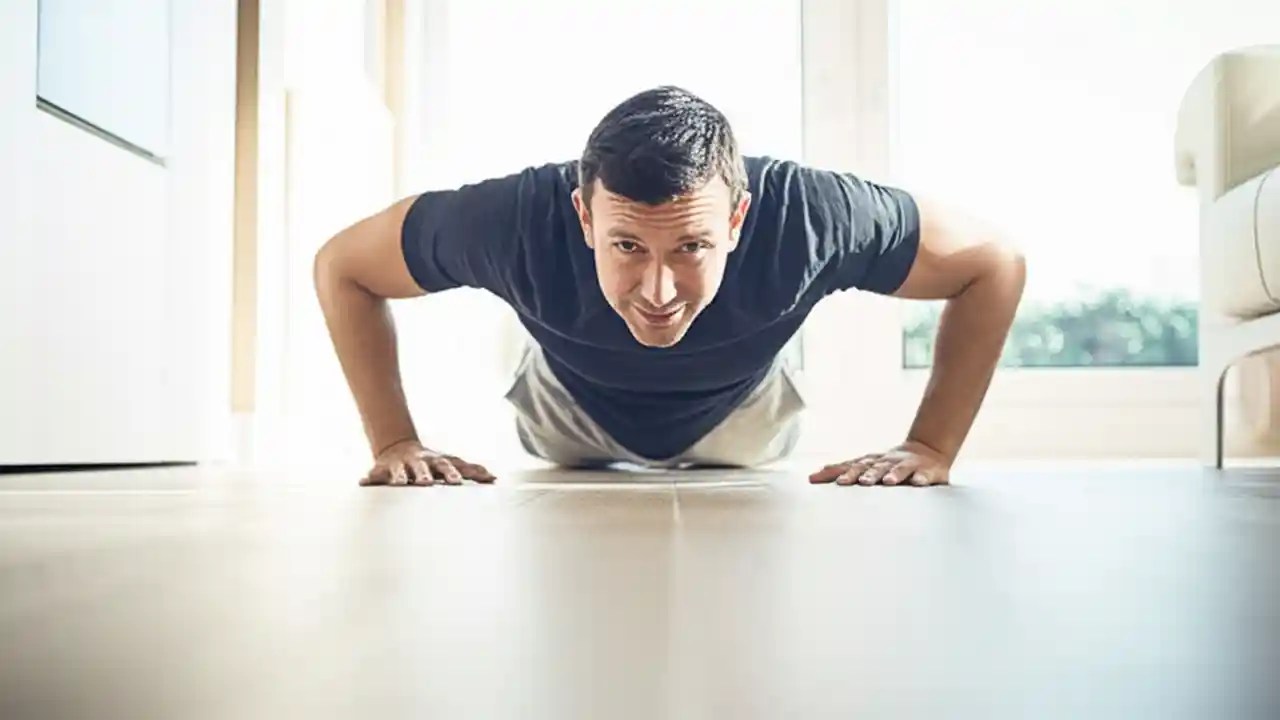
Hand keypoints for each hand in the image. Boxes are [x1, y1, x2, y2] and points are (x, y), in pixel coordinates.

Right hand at [360, 438, 495, 486]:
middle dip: (425, 475)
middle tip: (428, 484)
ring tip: (400, 484)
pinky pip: (375, 475)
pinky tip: (363, 483)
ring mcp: (401, 466)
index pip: (448, 466)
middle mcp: (420, 462)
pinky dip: (369, 478)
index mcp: (437, 462)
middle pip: (424, 468)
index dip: (453, 473)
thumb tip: (494, 478)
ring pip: (400, 472)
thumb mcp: (450, 463)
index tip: (458, 482)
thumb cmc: (431, 462)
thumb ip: (471, 470)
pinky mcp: (383, 470)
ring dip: (400, 477)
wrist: (399, 447)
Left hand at [809, 440, 950, 486]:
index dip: (835, 472)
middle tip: (850, 482)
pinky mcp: (927, 472)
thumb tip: (812, 477)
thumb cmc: (889, 465)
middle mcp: (887, 462)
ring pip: (899, 468)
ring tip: (888, 481)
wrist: (928, 451)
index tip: (817, 479)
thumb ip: (843, 471)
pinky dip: (920, 478)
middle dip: (862, 474)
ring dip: (893, 474)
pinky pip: (924, 475)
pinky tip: (917, 484)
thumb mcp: (866, 466)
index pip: (850, 466)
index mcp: (871, 462)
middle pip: (872, 467)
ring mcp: (907, 465)